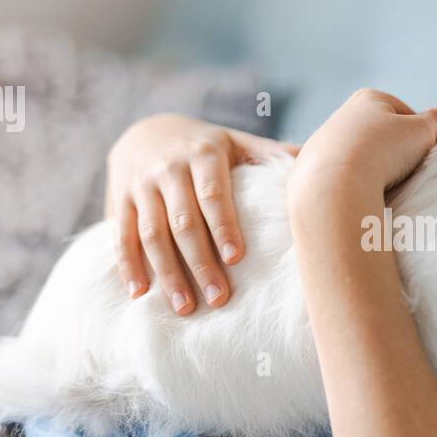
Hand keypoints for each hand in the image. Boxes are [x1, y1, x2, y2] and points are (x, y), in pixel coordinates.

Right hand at [105, 113, 298, 313]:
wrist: (146, 129)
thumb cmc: (204, 146)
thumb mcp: (235, 141)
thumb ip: (269, 154)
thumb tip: (318, 158)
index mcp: (203, 154)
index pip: (213, 193)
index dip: (224, 225)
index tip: (237, 257)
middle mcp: (168, 168)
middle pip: (183, 221)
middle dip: (200, 262)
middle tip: (218, 299)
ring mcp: (140, 186)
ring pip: (151, 234)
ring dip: (167, 273)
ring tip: (185, 308)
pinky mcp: (119, 201)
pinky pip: (121, 236)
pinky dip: (128, 265)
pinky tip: (140, 293)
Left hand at [288, 89, 436, 209]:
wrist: (335, 185)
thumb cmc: (382, 152)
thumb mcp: (423, 131)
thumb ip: (436, 122)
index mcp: (369, 98)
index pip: (406, 115)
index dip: (420, 136)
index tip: (423, 155)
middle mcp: (342, 114)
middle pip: (379, 133)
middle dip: (393, 151)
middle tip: (403, 173)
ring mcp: (322, 140)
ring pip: (357, 153)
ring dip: (370, 167)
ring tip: (380, 186)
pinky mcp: (308, 165)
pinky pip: (332, 171)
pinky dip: (343, 178)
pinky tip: (348, 186)